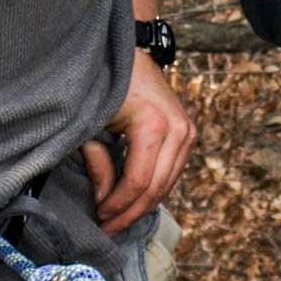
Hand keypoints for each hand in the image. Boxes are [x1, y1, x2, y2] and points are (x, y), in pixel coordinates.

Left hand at [83, 54, 195, 232]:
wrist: (132, 51)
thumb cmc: (105, 82)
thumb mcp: (92, 123)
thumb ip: (97, 162)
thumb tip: (103, 199)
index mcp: (153, 125)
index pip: (138, 182)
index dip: (118, 206)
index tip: (99, 218)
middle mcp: (179, 130)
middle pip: (157, 189)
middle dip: (130, 213)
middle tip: (108, 229)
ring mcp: (188, 132)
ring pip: (168, 184)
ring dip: (143, 205)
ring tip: (119, 219)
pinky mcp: (189, 133)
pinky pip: (171, 172)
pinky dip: (153, 189)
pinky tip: (133, 200)